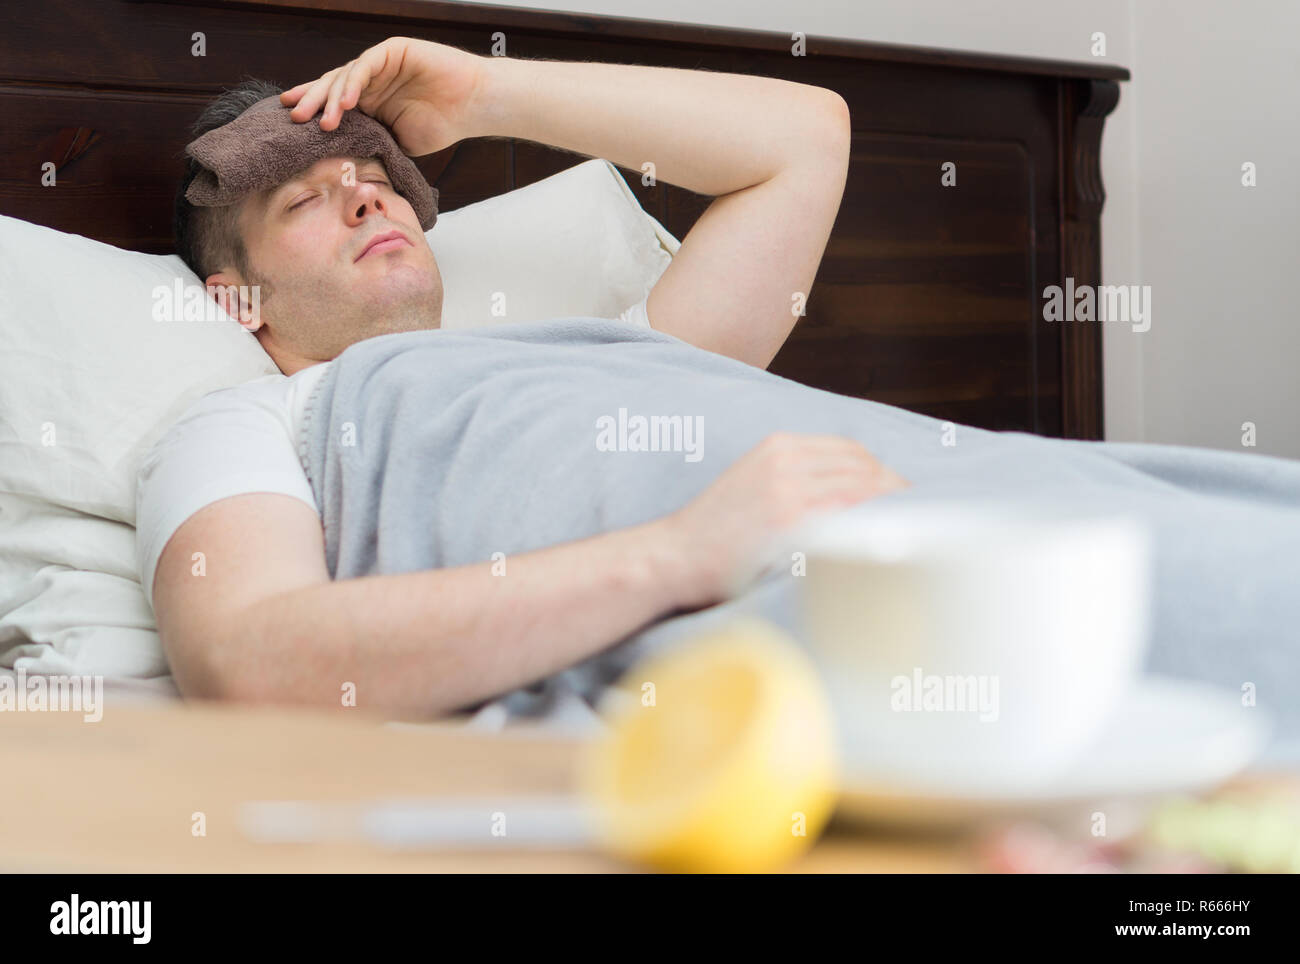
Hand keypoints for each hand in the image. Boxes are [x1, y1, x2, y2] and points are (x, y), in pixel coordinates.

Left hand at [279, 37, 485, 155]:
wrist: (473, 106)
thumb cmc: (443, 125)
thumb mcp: (400, 142)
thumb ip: (374, 143)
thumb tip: (346, 162)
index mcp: (371, 101)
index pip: (334, 103)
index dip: (313, 109)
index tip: (291, 123)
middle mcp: (371, 80)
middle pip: (331, 87)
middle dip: (312, 102)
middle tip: (295, 119)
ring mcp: (381, 64)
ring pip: (345, 76)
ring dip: (331, 98)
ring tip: (322, 119)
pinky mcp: (393, 51)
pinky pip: (366, 65)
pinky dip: (353, 83)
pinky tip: (346, 102)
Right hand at [660, 432, 909, 608]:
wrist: (672, 556)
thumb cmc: (711, 533)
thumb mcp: (751, 484)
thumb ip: (792, 479)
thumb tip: (845, 493)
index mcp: (777, 446)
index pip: (850, 449)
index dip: (881, 471)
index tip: (899, 492)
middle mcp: (786, 459)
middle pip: (863, 465)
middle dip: (894, 489)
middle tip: (915, 514)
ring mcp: (790, 489)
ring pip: (863, 488)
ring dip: (891, 507)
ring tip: (910, 528)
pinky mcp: (790, 521)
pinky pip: (849, 515)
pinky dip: (874, 523)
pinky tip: (886, 540)